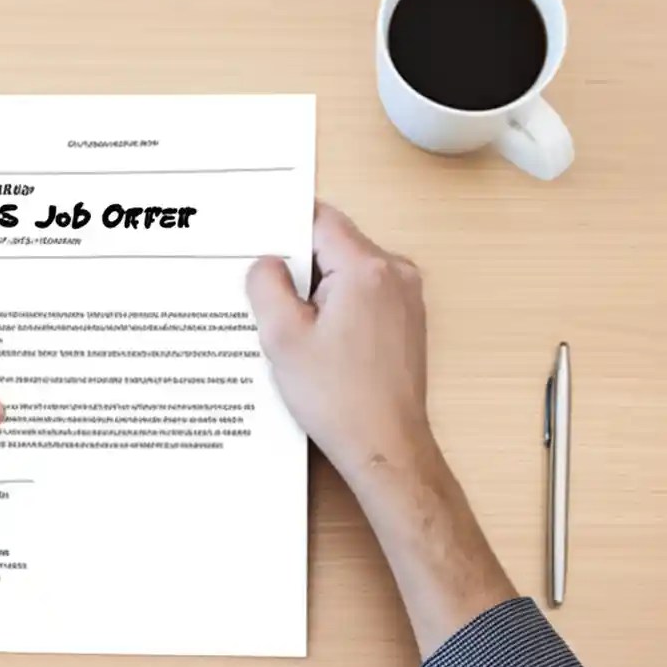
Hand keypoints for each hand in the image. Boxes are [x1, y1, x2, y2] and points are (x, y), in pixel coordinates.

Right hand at [246, 202, 513, 654]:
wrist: (386, 446)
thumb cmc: (341, 400)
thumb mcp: (282, 337)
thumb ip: (266, 284)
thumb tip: (267, 262)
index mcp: (366, 269)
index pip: (320, 219)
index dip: (284, 229)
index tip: (260, 245)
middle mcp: (395, 274)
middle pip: (333, 244)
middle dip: (298, 268)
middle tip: (270, 302)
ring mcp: (406, 297)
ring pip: (347, 271)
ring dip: (316, 291)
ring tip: (295, 330)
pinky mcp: (406, 320)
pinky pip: (362, 295)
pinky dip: (336, 308)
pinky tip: (317, 343)